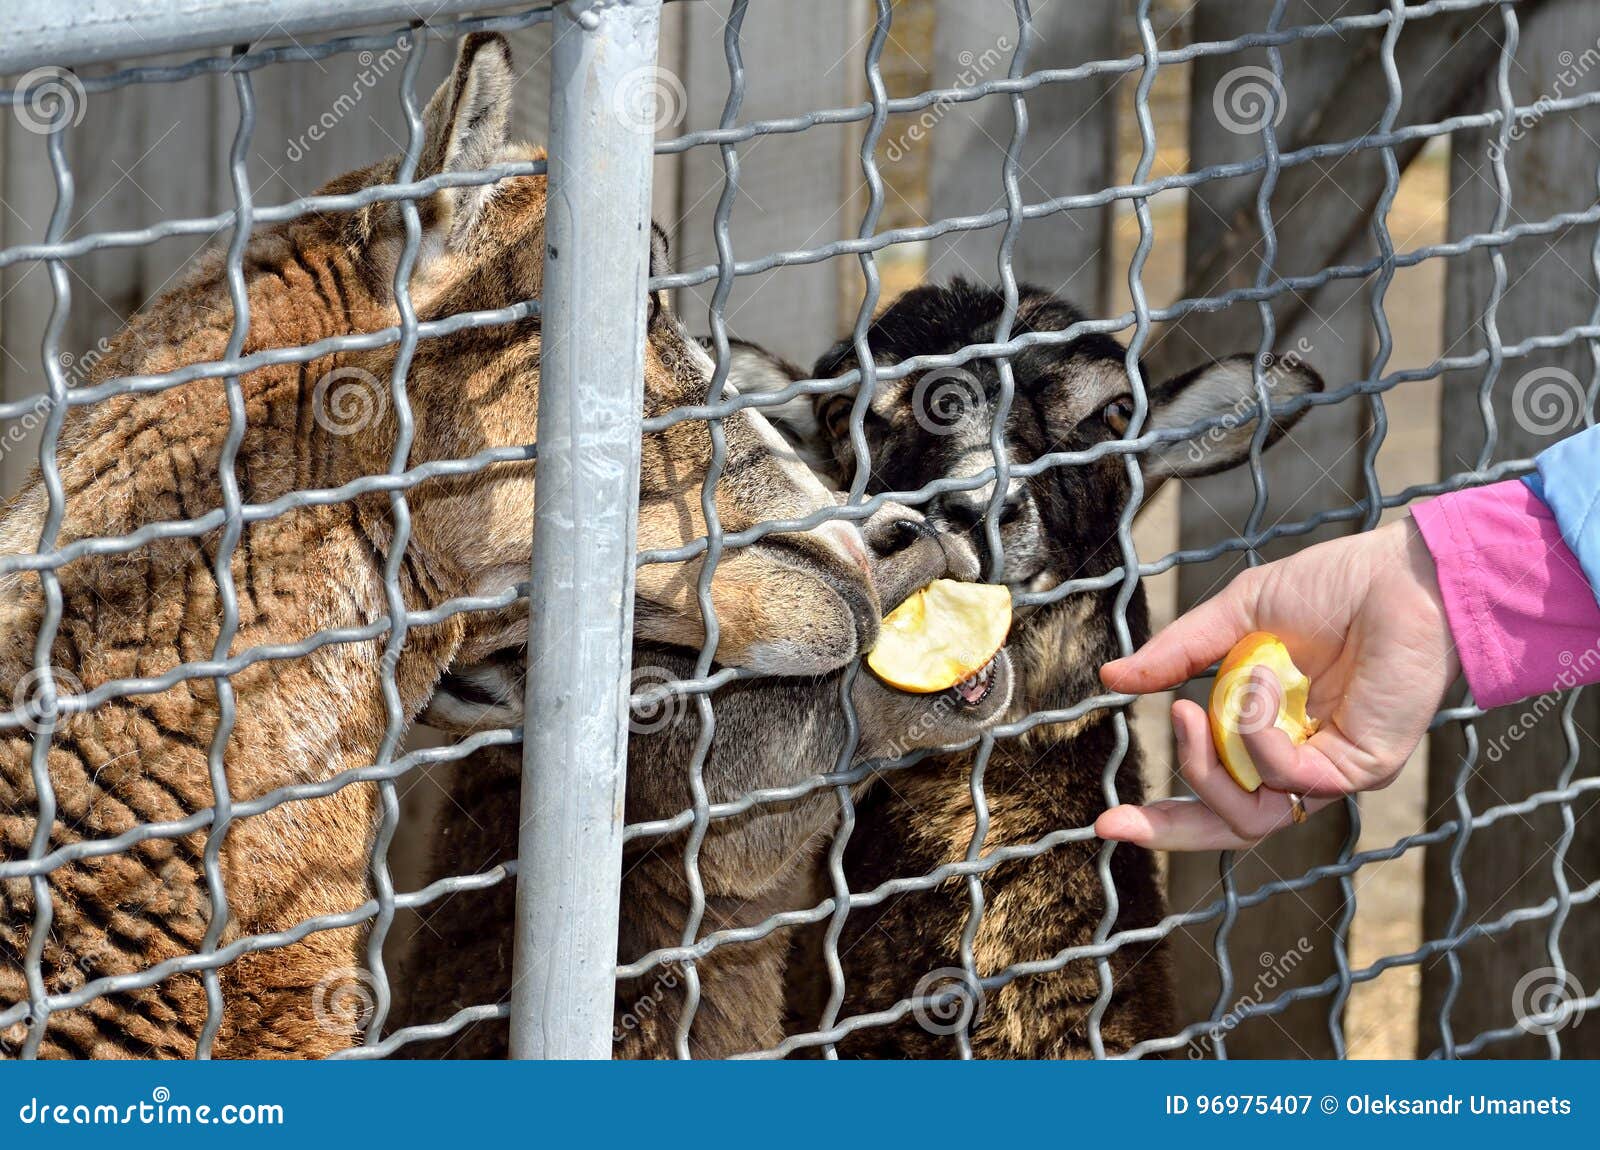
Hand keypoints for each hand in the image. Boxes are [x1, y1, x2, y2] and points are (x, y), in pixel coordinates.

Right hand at [1096, 517, 1458, 849]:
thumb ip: (1177, 655)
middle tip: (1118, 820)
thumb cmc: (1333, 589)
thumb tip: (1111, 678)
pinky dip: (1257, 735)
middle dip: (1169, 830)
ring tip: (1195, 709)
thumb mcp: (1235, 618)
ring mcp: (1331, 769)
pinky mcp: (1362, 768)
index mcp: (1268, 732)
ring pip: (1251, 816)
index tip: (1110, 820)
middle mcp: (1299, 760)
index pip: (1216, 793)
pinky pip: (1291, 778)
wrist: (1399, 575)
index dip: (1163, 816)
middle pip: (1230, 826)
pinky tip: (1259, 683)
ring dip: (1208, 764)